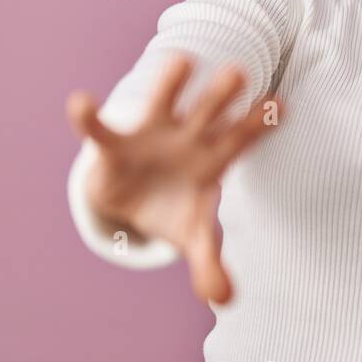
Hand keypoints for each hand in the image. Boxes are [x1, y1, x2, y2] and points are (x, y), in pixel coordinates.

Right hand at [66, 54, 278, 305]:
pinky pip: (101, 129)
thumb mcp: (193, 237)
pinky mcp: (115, 145)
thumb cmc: (173, 209)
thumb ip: (210, 263)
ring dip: (170, 84)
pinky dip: (89, 118)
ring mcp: (151, 135)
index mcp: (212, 158)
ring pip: (163, 103)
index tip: (281, 106)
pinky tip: (80, 104)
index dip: (259, 125)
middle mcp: (186, 137)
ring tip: (181, 61)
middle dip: (221, 95)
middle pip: (208, 113)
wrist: (129, 201)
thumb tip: (224, 301)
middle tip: (239, 71)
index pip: (241, 140)